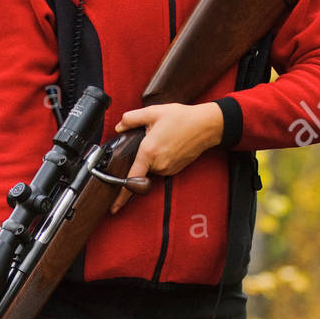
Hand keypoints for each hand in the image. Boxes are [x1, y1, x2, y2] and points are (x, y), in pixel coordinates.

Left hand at [109, 101, 223, 212]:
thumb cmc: (182, 118)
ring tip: (163, 139)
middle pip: (140, 167)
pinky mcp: (175, 170)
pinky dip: (160, 158)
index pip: (131, 179)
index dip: (120, 195)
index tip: (113, 206)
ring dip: (152, 156)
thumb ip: (131, 119)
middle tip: (151, 137)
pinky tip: (169, 144)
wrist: (206, 126)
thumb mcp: (153, 112)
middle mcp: (158, 164)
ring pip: (150, 167)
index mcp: (149, 152)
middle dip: (141, 155)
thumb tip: (119, 127)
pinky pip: (160, 167)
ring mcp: (168, 169)